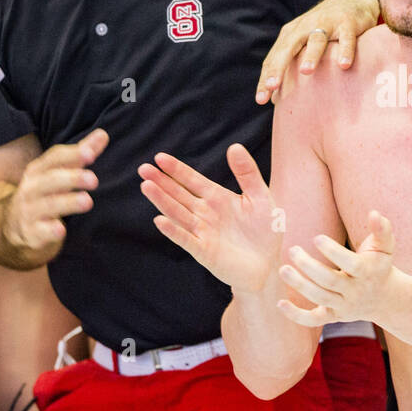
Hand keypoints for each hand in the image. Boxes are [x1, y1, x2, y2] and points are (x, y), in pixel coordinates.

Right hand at [5, 129, 107, 251]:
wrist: (14, 225)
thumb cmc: (45, 192)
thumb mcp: (58, 172)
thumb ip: (81, 154)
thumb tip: (103, 134)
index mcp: (39, 170)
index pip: (54, 159)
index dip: (72, 155)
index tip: (90, 154)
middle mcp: (32, 188)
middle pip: (50, 180)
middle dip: (71, 178)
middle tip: (93, 179)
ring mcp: (30, 211)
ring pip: (48, 205)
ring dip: (68, 203)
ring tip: (87, 201)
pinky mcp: (32, 233)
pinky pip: (40, 232)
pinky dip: (50, 231)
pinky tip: (61, 230)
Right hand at [138, 144, 281, 293]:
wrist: (268, 264)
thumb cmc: (264, 230)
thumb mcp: (260, 197)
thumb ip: (247, 173)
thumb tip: (234, 146)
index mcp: (217, 198)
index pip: (192, 180)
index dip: (177, 170)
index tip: (160, 157)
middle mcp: (205, 214)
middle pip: (179, 195)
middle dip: (161, 182)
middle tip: (143, 168)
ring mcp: (203, 232)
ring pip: (178, 214)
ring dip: (162, 201)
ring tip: (146, 186)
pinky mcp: (204, 252)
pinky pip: (186, 239)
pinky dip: (173, 231)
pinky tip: (160, 220)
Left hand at [256, 0, 379, 103]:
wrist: (353, 0)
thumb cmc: (324, 29)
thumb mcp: (304, 44)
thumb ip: (290, 67)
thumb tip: (275, 100)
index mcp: (291, 34)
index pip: (274, 58)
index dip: (266, 78)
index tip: (261, 100)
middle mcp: (305, 27)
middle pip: (288, 47)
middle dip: (279, 67)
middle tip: (272, 86)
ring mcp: (327, 24)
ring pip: (316, 40)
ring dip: (311, 55)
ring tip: (305, 72)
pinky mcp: (347, 24)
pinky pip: (346, 38)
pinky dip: (345, 50)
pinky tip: (343, 65)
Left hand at [275, 210, 397, 326]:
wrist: (384, 298)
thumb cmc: (379, 264)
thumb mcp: (386, 246)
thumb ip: (382, 229)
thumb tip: (374, 213)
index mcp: (367, 272)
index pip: (350, 263)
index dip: (333, 252)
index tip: (316, 238)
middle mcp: (355, 291)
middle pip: (330, 281)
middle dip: (309, 266)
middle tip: (293, 250)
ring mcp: (343, 306)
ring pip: (320, 298)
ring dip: (300, 285)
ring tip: (283, 269)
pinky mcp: (333, 316)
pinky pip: (313, 320)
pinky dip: (297, 315)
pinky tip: (280, 303)